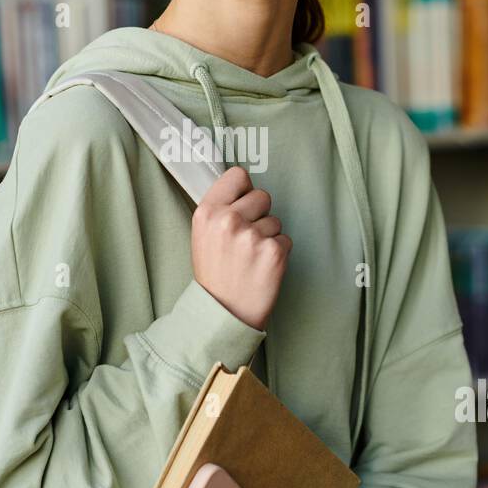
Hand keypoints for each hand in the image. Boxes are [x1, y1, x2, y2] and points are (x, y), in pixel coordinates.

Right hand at [191, 166, 291, 330]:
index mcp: (207, 212)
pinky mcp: (273, 251)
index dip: (244, 190)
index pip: (237, 175)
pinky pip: (285, 239)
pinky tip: (262, 267)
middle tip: (246, 240)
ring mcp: (252, 235)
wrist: (223, 312)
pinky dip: (277, 253)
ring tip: (251, 258)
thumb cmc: (215, 275)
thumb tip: (243, 189)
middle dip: (260, 215)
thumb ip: (220, 209)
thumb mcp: (202, 235)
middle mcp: (228, 220)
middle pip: (262, 196)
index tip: (243, 204)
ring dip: (268, 237)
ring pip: (276, 220)